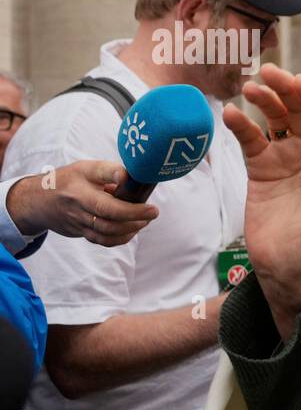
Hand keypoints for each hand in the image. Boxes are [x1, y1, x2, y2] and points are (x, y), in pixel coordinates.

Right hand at [5, 160, 159, 246]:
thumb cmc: (69, 180)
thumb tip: (132, 177)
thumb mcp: (86, 168)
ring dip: (130, 230)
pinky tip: (132, 230)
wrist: (38, 200)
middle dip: (135, 219)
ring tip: (144, 221)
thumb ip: (109, 171)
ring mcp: (77, 223)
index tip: (151, 207)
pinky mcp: (79, 233)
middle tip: (152, 212)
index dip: (131, 209)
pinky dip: (120, 239)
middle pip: (108, 221)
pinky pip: (102, 241)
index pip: (107, 205)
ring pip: (106, 234)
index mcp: (79, 190)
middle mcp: (77, 208)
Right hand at [223, 63, 300, 337]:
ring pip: (276, 118)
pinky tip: (231, 115)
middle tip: (268, 72)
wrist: (284, 270)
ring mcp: (286, 159)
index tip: (296, 81)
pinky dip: (241, 125)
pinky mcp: (261, 169)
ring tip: (250, 88)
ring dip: (265, 100)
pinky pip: (252, 140)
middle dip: (288, 88)